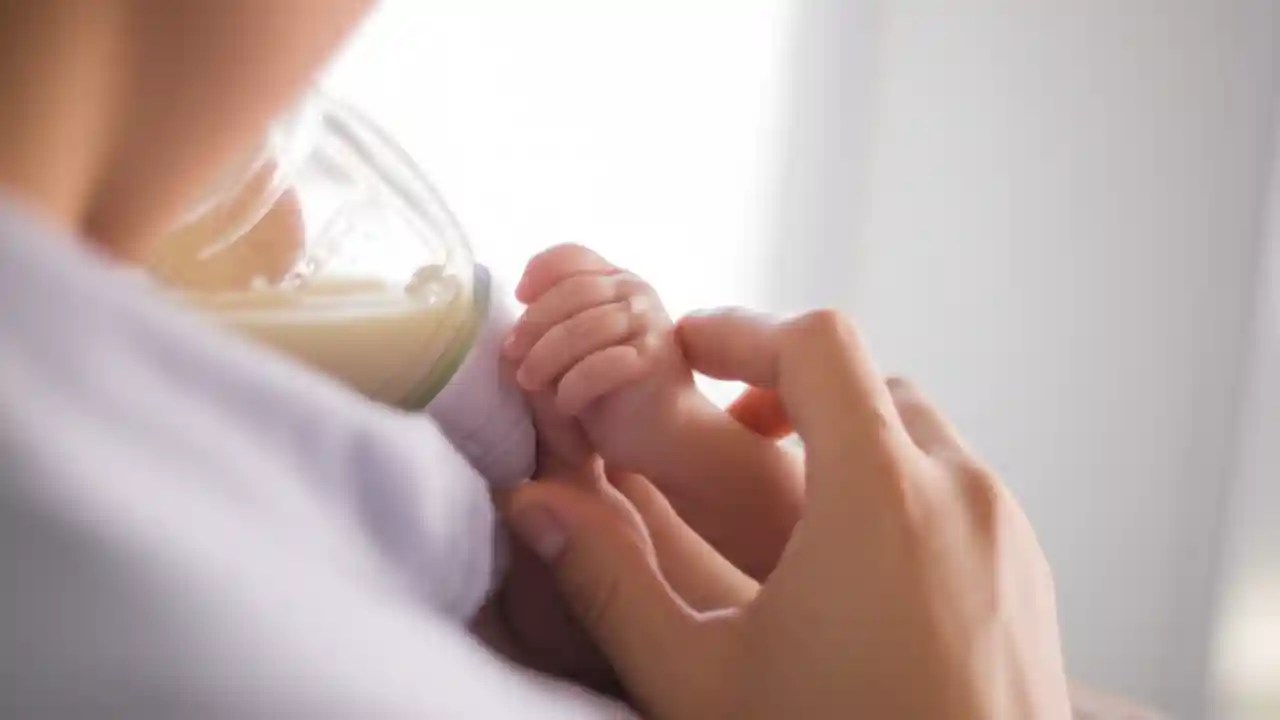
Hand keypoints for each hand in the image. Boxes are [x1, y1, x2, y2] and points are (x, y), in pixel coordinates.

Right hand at [502, 308, 1071, 718]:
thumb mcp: (699, 679)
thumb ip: (611, 581)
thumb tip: (538, 507)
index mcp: (878, 493)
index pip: (817, 344)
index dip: (741, 331)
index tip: (687, 349)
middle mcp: (960, 493)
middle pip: (870, 381)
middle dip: (792, 388)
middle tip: (729, 433)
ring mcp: (1008, 534)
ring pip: (920, 436)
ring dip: (850, 439)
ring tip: (789, 508)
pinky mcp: (1030, 576)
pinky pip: (961, 490)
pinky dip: (903, 488)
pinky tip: (857, 568)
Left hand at [504, 244, 697, 472]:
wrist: (662, 429)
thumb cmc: (612, 387)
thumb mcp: (580, 344)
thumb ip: (558, 318)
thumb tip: (518, 311)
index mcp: (618, 281)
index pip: (574, 257)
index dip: (540, 271)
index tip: (519, 298)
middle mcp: (637, 292)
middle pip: (572, 291)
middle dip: (534, 323)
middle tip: (511, 353)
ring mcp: (648, 323)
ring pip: (582, 328)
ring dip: (546, 358)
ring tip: (529, 382)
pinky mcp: (652, 358)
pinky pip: (599, 365)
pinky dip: (573, 386)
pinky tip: (565, 403)